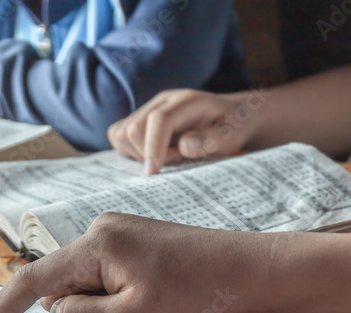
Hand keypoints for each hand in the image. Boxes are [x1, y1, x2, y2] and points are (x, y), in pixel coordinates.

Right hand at [0, 213, 266, 312]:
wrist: (250, 269)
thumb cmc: (196, 295)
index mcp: (95, 244)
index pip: (34, 280)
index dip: (4, 307)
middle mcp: (101, 228)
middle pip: (62, 281)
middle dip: (74, 311)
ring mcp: (118, 231)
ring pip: (84, 281)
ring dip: (99, 306)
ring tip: (146, 312)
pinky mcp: (134, 240)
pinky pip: (103, 274)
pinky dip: (111, 296)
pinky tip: (147, 304)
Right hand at [107, 89, 254, 174]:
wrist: (229, 118)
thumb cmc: (231, 129)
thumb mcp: (232, 135)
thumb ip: (211, 140)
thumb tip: (185, 145)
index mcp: (186, 101)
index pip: (159, 119)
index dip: (153, 147)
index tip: (153, 173)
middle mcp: (161, 102)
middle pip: (134, 128)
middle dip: (149, 154)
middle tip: (175, 160)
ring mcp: (147, 110)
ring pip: (121, 134)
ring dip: (139, 154)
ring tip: (166, 156)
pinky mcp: (137, 120)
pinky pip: (117, 136)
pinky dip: (129, 151)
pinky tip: (153, 154)